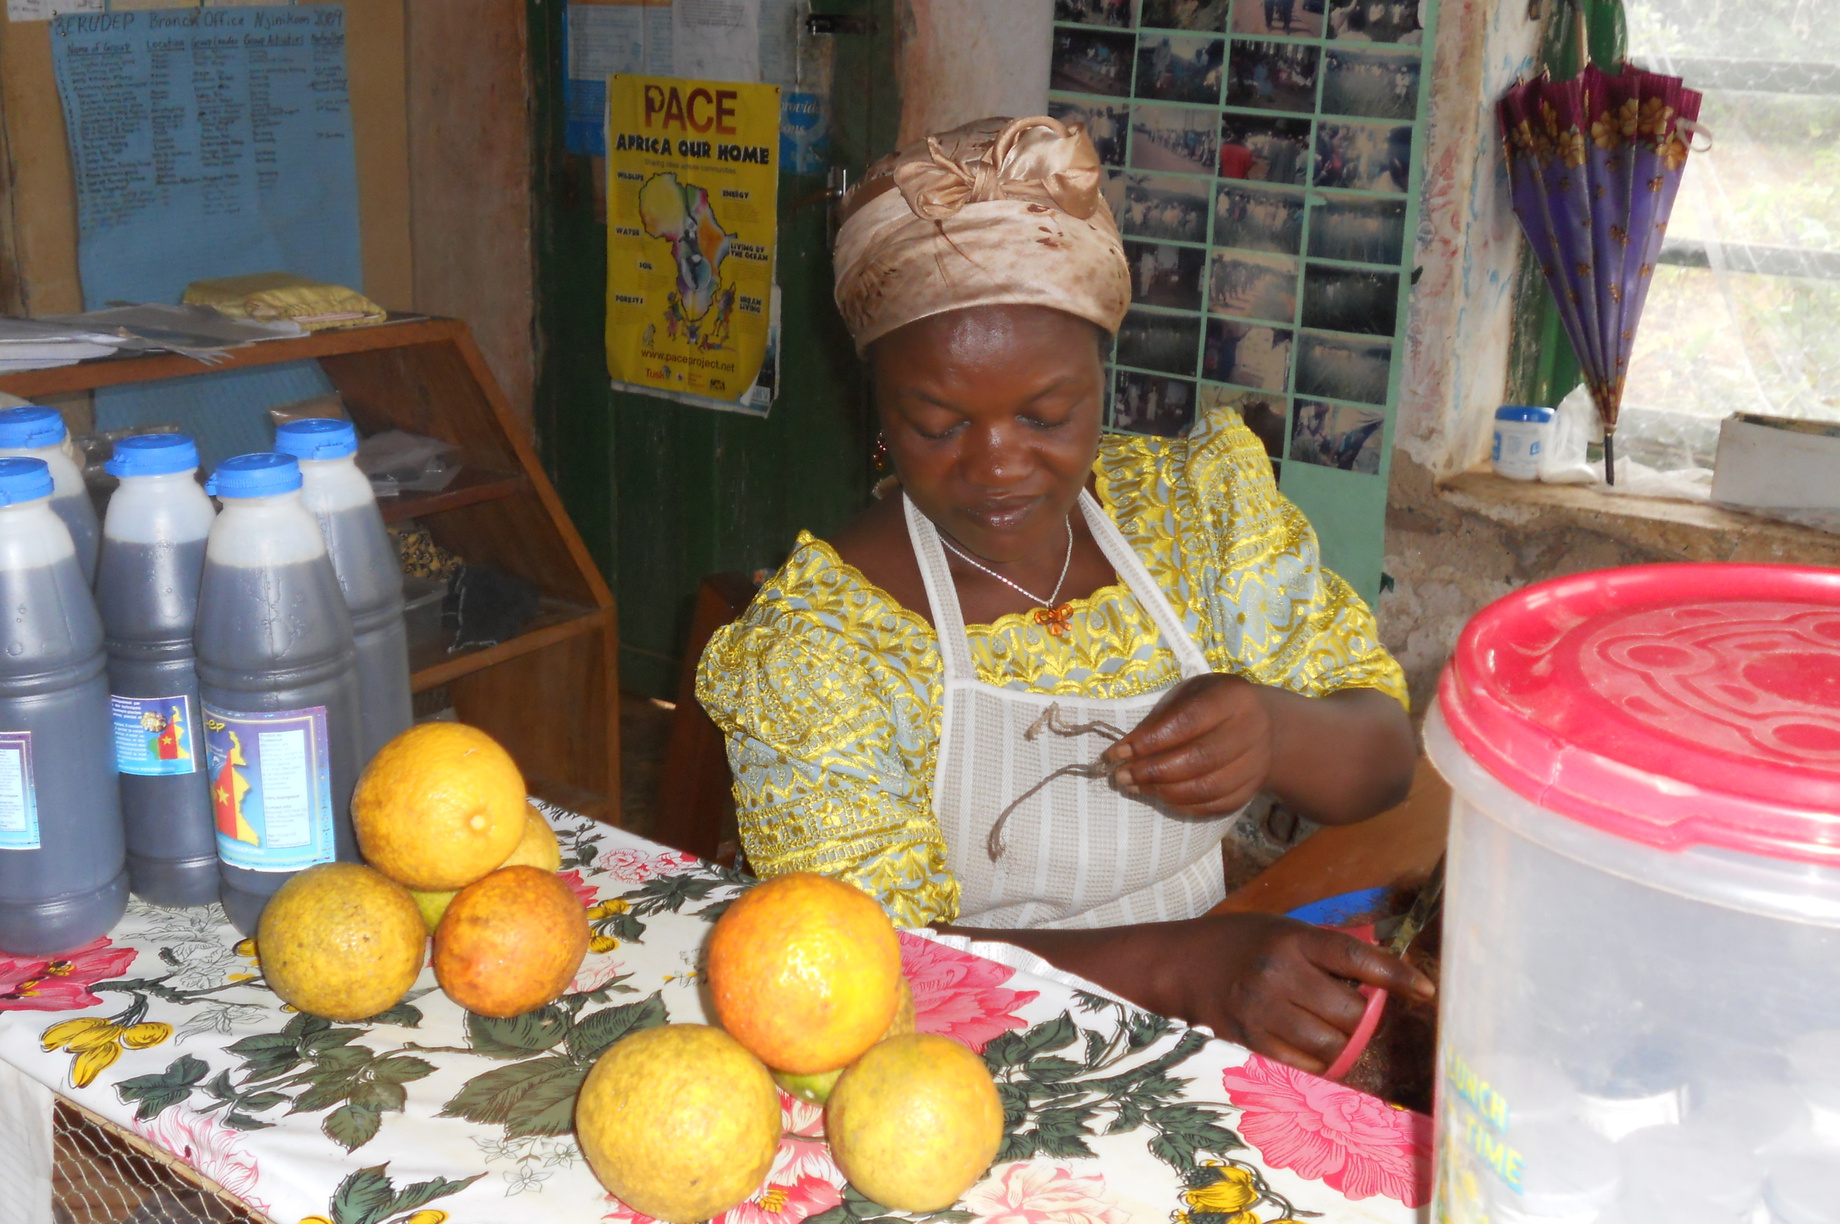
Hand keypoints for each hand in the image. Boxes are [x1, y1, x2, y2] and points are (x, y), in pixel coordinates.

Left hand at [1103, 674, 1273, 815]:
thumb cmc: (1213, 704)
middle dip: (1153, 771)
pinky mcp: (1252, 789)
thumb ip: (1162, 718)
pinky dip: (1182, 806)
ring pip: (1207, 788)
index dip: (1150, 740)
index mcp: (1232, 697)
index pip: (1188, 722)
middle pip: (1200, 759)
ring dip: (1164, 792)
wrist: (1263, 724)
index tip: (1118, 752)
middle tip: (1122, 776)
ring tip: (1134, 787)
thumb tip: (1126, 751)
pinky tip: (1159, 798)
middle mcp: (1251, 730)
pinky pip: (1215, 805)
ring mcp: (1256, 763)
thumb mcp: (1189, 694)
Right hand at [1139, 912, 1434, 1072]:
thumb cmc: (1242, 942)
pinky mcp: (1249, 1039)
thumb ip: (1327, 950)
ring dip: (1342, 1043)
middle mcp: (1279, 972)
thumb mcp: (1284, 928)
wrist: (1182, 963)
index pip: (1357, 958)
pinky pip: (1304, 1065)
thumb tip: (1385, 976)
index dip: (1398, 975)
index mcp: (1293, 939)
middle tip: (1353, 1010)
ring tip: (1331, 1028)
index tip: (1427, 990)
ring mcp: (1262, 1009)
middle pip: (1349, 1013)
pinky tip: (1311, 1046)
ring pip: (1331, 1046)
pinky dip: (1318, 1061)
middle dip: (1361, 1018)